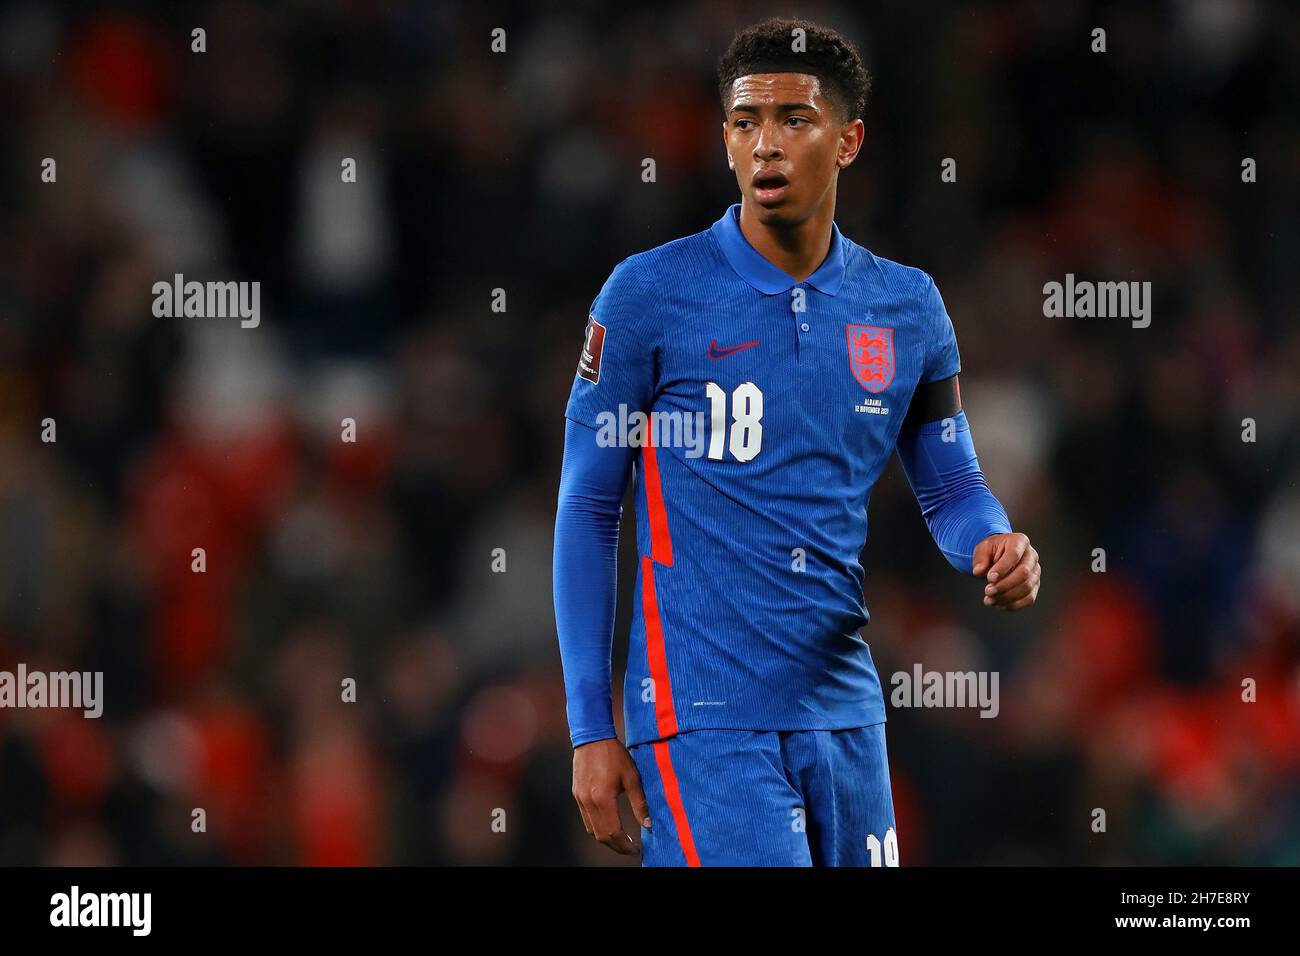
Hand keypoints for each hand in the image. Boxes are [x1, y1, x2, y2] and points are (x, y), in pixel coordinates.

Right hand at [572, 737, 650, 854]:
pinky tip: (609, 825)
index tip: (635, 850)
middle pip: (601, 836)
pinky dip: (597, 827)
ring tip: (621, 840)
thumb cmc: (614, 755)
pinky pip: (586, 819)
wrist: (592, 737)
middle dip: (616, 846)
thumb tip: (648, 824)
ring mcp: (580, 799)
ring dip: (606, 839)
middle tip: (629, 849)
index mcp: (603, 798)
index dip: (625, 845)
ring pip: (591, 830)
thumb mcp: (632, 777)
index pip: (613, 832)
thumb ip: (640, 803)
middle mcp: (588, 802)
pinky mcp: (576, 794)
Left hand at [971, 532, 1039, 609]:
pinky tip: (999, 605)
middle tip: (988, 591)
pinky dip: (1014, 604)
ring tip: (990, 600)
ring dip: (1007, 597)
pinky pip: (1029, 598)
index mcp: (1020, 541)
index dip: (1002, 568)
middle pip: (1024, 573)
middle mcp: (1032, 556)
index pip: (1014, 555)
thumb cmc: (992, 550)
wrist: (999, 554)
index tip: (989, 578)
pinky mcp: (1034, 585)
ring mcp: (1035, 572)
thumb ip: (980, 558)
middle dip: (1004, 585)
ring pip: (1027, 588)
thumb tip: (978, 571)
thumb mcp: (983, 548)